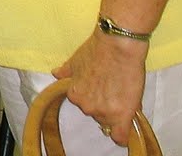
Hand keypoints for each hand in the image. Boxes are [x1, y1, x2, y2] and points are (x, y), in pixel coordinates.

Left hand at [53, 31, 145, 148]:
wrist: (117, 45)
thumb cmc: (98, 49)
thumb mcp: (76, 60)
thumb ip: (66, 71)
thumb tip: (56, 73)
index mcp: (75, 94)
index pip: (84, 105)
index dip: (95, 98)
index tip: (102, 91)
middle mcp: (86, 106)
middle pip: (97, 114)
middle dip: (104, 105)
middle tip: (114, 90)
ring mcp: (103, 112)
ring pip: (109, 121)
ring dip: (115, 112)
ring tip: (124, 94)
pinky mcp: (122, 116)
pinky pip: (120, 136)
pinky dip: (122, 134)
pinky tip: (125, 126)